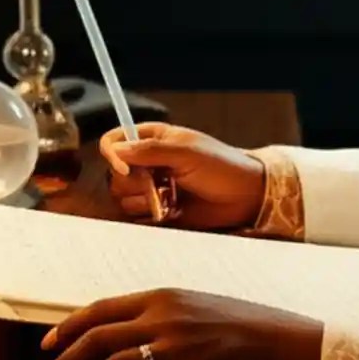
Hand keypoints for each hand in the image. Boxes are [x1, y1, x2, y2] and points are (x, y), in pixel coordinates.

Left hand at [40, 288, 322, 359]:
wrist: (282, 341)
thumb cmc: (240, 325)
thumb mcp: (193, 307)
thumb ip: (156, 316)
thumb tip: (119, 333)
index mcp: (162, 297)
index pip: (101, 310)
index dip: (68, 328)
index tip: (47, 345)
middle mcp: (163, 320)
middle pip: (99, 340)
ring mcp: (176, 350)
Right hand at [100, 123, 265, 230]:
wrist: (246, 196)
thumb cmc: (221, 165)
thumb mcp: (186, 152)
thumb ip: (149, 150)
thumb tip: (115, 150)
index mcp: (151, 140)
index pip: (113, 142)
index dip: (112, 155)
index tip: (127, 167)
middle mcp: (147, 163)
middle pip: (114, 175)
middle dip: (134, 182)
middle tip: (161, 182)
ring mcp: (152, 189)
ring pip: (123, 199)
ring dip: (145, 201)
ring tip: (172, 197)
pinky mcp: (158, 212)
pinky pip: (137, 219)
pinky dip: (150, 217)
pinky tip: (172, 211)